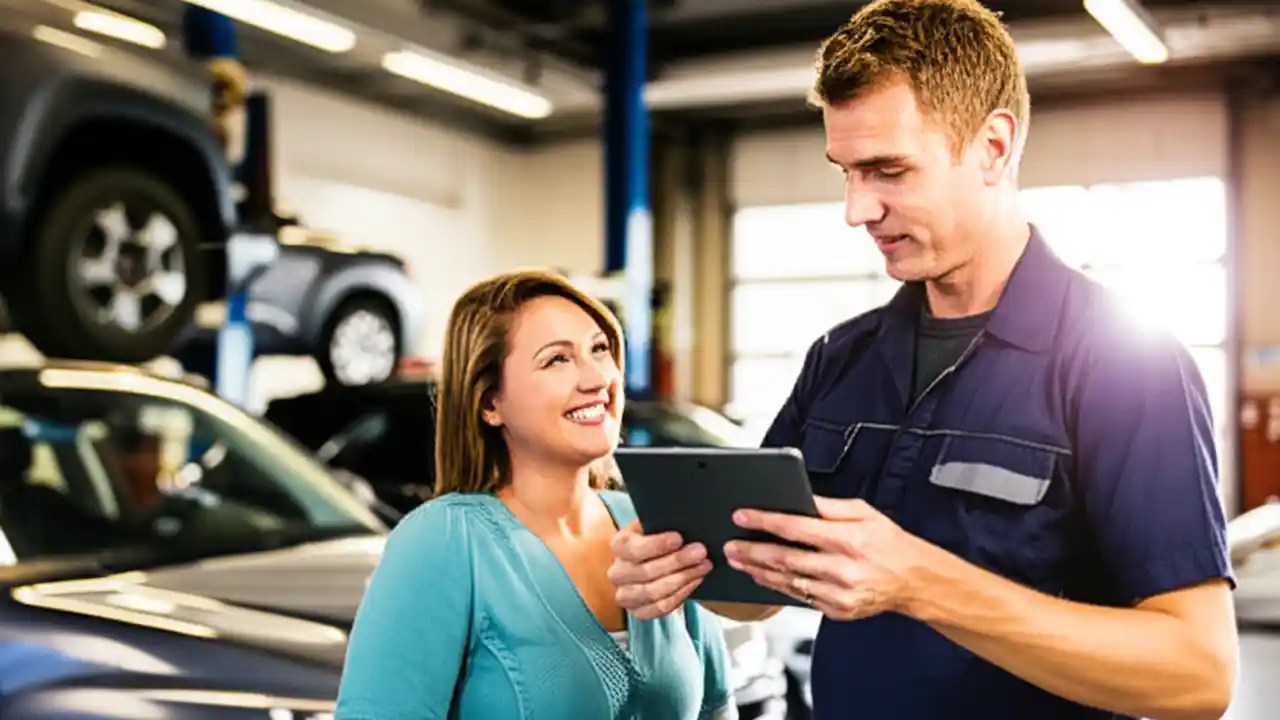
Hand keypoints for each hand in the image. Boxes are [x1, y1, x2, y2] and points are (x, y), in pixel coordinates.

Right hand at [608, 521, 712, 619]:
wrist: (648, 560)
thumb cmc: (654, 538)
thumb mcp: (653, 525)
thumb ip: (662, 523)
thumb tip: (684, 520)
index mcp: (618, 546)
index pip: (634, 548)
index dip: (657, 545)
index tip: (679, 538)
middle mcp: (617, 572)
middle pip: (646, 572)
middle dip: (677, 561)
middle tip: (700, 552)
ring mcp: (625, 595)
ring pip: (654, 592)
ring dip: (683, 579)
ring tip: (703, 566)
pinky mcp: (638, 611)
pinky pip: (660, 607)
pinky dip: (681, 595)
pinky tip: (695, 581)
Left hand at [724, 497, 932, 620]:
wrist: (915, 580)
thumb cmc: (889, 542)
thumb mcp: (863, 512)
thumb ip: (828, 506)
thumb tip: (797, 498)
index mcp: (848, 539)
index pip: (795, 528)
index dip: (764, 521)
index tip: (741, 516)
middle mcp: (842, 569)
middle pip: (784, 559)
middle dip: (751, 552)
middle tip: (729, 546)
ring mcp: (839, 594)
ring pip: (788, 582)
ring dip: (759, 572)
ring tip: (739, 562)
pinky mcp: (838, 611)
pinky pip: (801, 598)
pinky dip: (780, 587)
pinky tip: (765, 577)